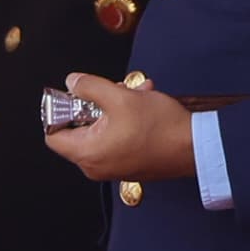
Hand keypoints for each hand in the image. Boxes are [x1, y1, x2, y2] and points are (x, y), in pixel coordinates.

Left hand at [46, 70, 193, 183]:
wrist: (196, 147)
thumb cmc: (160, 127)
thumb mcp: (122, 98)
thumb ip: (91, 87)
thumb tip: (72, 82)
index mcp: (86, 152)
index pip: (53, 134)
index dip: (61, 112)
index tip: (76, 96)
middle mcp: (95, 166)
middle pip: (80, 131)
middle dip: (96, 105)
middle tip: (114, 90)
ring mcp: (112, 168)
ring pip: (101, 133)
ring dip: (115, 110)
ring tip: (137, 94)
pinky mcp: (129, 166)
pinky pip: (116, 141)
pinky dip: (124, 123)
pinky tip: (145, 106)